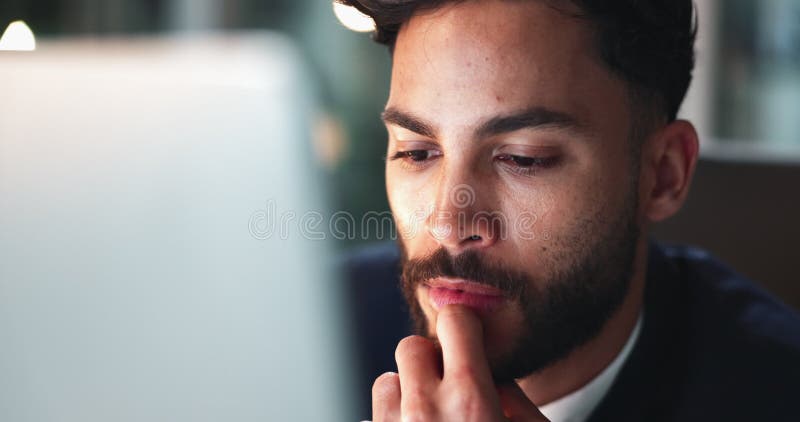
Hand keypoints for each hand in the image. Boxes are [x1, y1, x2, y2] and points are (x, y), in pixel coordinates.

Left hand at [371, 305, 549, 420]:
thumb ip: (515, 399)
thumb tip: (495, 377)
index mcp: (470, 401)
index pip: (456, 321)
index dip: (464, 325)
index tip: (469, 338)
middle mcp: (425, 411)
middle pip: (412, 346)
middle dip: (431, 360)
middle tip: (451, 388)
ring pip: (388, 381)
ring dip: (408, 393)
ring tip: (433, 418)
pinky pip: (376, 415)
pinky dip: (395, 419)